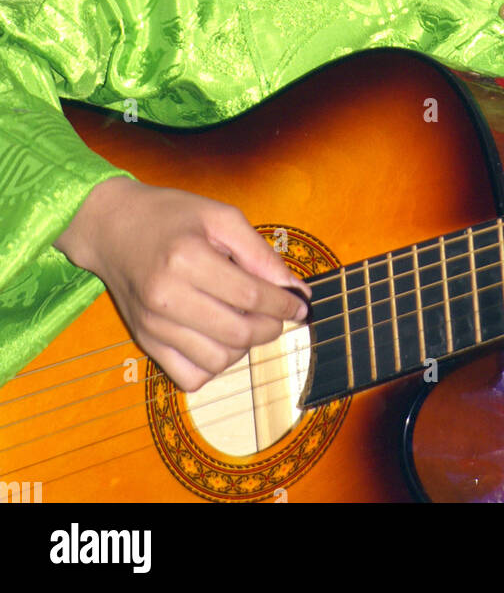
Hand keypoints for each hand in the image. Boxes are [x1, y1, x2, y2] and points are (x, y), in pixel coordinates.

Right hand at [55, 177, 311, 391]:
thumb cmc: (172, 216)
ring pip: (218, 361)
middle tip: (279, 314)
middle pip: (237, 333)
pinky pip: (190, 377)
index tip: (301, 305)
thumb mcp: (220, 217)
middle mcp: (165, 296)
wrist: (112, 227)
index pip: (250, 297)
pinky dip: (214, 366)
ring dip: (245, 348)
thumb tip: (297, 291)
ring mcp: (152, 324)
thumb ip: (259, 253)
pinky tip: (219, 338)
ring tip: (247, 322)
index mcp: (186, 258)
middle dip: (271, 328)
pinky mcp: (144, 342)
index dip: (284, 305)